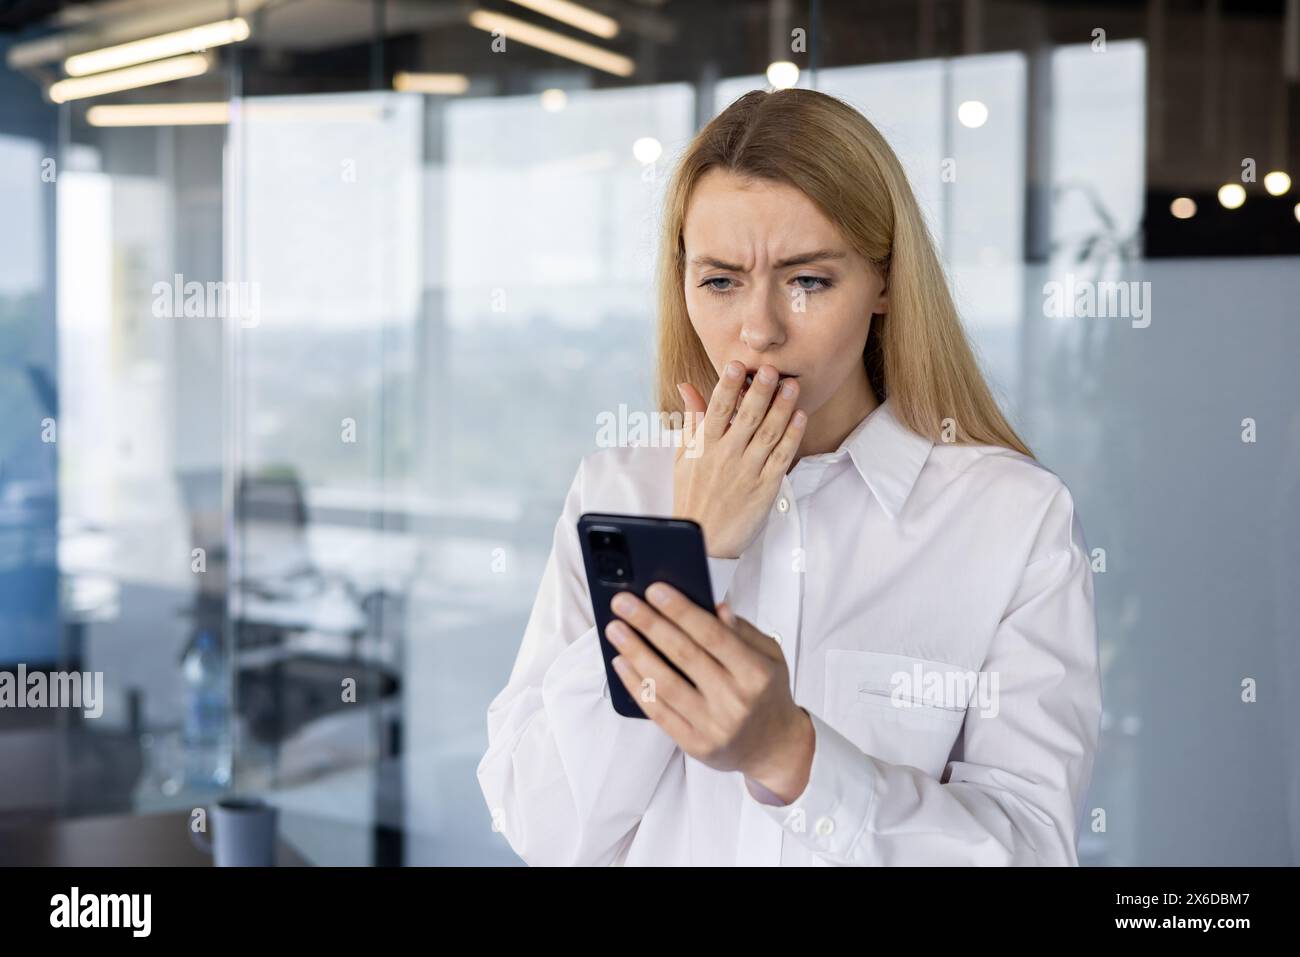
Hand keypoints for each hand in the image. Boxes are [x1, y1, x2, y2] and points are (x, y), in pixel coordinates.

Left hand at [604, 582, 814, 803]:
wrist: (776, 747)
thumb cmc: (767, 692)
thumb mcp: (769, 656)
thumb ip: (742, 631)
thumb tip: (715, 607)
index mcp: (756, 673)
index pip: (713, 635)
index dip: (681, 610)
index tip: (655, 589)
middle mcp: (735, 700)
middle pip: (684, 655)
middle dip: (649, 624)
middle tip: (623, 602)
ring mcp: (713, 726)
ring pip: (665, 684)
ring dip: (635, 652)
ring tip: (615, 629)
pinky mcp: (695, 744)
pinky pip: (658, 712)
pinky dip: (636, 685)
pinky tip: (621, 663)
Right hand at [675, 360, 805, 558]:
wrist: (704, 540)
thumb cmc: (692, 495)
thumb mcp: (684, 456)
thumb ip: (691, 420)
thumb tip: (687, 386)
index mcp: (704, 447)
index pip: (715, 410)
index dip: (726, 387)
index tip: (736, 365)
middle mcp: (726, 457)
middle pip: (746, 418)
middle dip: (759, 392)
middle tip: (770, 369)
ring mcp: (747, 473)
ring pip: (768, 434)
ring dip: (781, 408)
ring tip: (791, 386)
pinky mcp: (765, 488)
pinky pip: (781, 458)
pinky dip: (791, 437)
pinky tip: (800, 418)